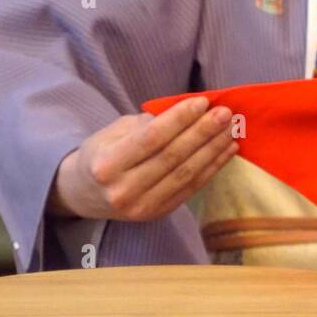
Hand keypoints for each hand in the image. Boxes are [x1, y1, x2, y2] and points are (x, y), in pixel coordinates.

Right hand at [50, 96, 237, 220]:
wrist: (85, 195)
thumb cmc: (100, 154)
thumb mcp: (112, 133)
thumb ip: (146, 125)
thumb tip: (187, 113)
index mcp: (107, 165)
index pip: (151, 139)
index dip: (180, 120)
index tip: (203, 102)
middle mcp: (124, 190)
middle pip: (173, 158)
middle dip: (203, 133)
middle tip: (226, 114)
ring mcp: (143, 206)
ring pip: (186, 175)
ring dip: (213, 151)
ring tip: (231, 130)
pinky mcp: (159, 214)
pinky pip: (191, 189)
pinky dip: (211, 169)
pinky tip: (226, 151)